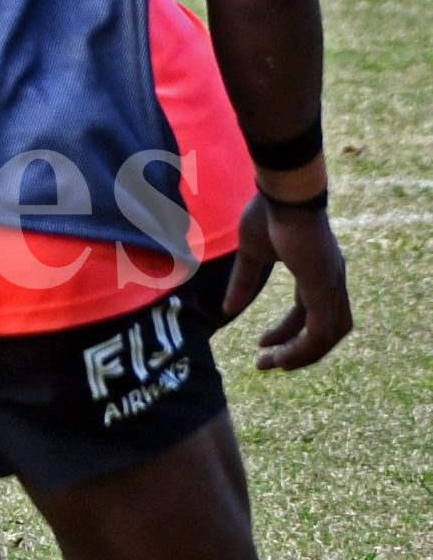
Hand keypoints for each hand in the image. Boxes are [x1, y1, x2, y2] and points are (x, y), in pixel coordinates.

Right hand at [223, 192, 351, 370]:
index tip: (261, 344)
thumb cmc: (268, 214)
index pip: (308, 312)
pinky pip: (320, 331)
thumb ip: (243, 282)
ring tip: (274, 365)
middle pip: (327, 330)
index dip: (287, 333)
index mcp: (317, 272)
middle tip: (270, 363)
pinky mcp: (323, 287)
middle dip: (300, 351)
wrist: (284, 194)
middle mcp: (331, 281)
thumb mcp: (251, 254)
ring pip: (328, 335)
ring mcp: (331, 284)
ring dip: (302, 356)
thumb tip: (227, 310)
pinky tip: (281, 356)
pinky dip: (304, 349)